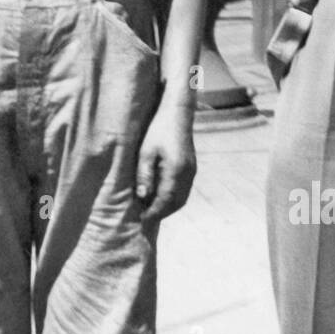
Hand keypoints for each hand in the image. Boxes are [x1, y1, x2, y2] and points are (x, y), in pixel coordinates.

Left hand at [135, 107, 196, 223]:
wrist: (176, 114)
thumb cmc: (158, 130)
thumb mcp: (146, 152)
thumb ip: (145, 175)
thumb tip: (143, 197)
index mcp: (176, 171)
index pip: (166, 200)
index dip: (154, 212)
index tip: (142, 219)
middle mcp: (188, 174)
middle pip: (176, 203)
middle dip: (161, 213)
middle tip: (145, 217)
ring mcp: (192, 171)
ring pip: (182, 198)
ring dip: (168, 207)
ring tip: (152, 209)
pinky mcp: (192, 168)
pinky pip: (184, 190)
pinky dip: (173, 198)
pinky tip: (161, 197)